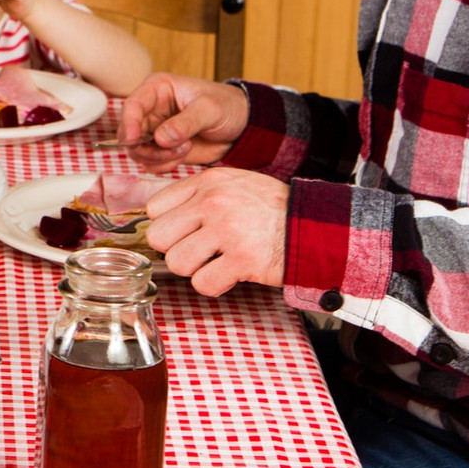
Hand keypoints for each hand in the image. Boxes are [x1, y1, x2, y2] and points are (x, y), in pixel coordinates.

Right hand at [117, 73, 249, 171]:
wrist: (241, 126)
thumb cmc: (226, 106)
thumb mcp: (209, 109)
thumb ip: (185, 123)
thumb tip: (160, 138)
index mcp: (157, 89)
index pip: (133, 105)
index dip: (130, 123)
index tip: (135, 140)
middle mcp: (151, 110)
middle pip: (129, 133)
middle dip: (147, 147)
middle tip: (173, 149)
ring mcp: (154, 131)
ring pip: (137, 151)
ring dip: (158, 157)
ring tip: (185, 149)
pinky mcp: (161, 149)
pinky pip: (151, 163)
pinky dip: (164, 164)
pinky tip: (183, 154)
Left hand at [144, 167, 287, 295]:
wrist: (314, 226)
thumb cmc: (270, 210)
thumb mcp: (232, 185)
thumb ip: (196, 194)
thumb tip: (153, 212)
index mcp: (208, 182)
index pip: (155, 207)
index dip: (169, 225)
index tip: (186, 231)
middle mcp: (214, 202)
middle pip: (158, 237)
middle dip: (176, 249)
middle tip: (200, 250)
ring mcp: (228, 230)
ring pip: (177, 263)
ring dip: (195, 269)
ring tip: (217, 260)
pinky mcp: (242, 259)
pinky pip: (203, 284)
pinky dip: (215, 284)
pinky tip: (231, 273)